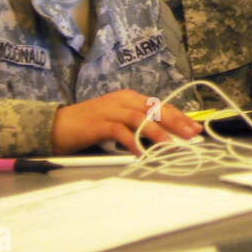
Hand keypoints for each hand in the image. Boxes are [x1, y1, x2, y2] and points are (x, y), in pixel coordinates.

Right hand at [51, 90, 200, 154]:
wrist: (56, 126)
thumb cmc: (88, 126)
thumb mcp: (117, 122)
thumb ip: (137, 126)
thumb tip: (164, 139)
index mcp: (129, 98)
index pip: (160, 105)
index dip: (180, 115)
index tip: (195, 127)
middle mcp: (122, 100)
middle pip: (155, 108)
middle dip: (176, 122)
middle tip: (191, 135)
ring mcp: (110, 110)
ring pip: (140, 118)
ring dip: (158, 133)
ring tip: (172, 146)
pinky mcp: (98, 123)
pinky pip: (120, 132)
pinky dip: (133, 143)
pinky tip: (143, 153)